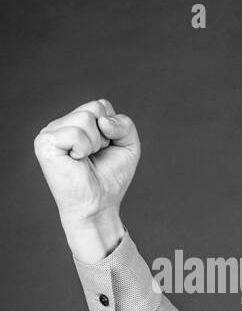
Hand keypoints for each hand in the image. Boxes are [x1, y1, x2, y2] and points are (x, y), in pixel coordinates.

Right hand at [33, 99, 139, 234]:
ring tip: (85, 159)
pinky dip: (83, 149)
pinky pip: (75, 133)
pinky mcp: (45, 142)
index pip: (101, 105)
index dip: (113, 128)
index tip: (106, 149)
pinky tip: (76, 161)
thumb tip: (102, 120)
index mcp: (76, 122)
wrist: (98, 205)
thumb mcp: (128, 147)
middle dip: (105, 136)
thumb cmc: (110, 178)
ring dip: (94, 144)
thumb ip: (124, 124)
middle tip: (95, 156)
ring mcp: (50, 132)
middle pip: (95, 108)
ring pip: (85, 118)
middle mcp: (61, 124)